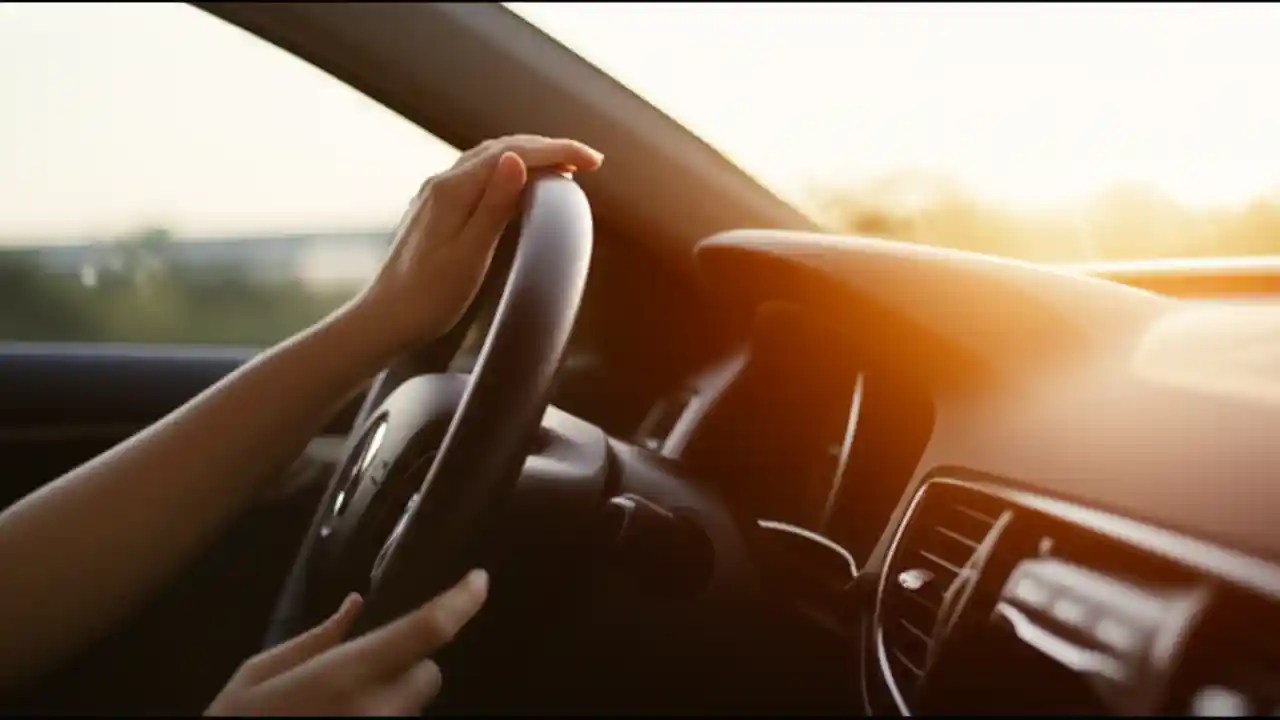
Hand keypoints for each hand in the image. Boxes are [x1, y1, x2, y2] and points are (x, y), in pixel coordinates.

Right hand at [206, 569, 488, 716]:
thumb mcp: (262, 673)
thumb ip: (317, 638)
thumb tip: (355, 604)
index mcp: (347, 674)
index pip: (426, 631)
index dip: (460, 602)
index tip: (479, 580)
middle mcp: (378, 708)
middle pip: (430, 674)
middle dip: (409, 665)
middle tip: (363, 670)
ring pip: (413, 706)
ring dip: (391, 699)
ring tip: (337, 707)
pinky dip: (379, 719)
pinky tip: (340, 719)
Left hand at [354, 135, 603, 356]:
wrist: (384, 320)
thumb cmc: (427, 297)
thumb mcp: (469, 254)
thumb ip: (494, 205)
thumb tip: (517, 160)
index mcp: (453, 191)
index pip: (515, 154)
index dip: (557, 152)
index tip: (594, 160)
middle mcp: (443, 184)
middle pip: (503, 148)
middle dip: (548, 149)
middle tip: (587, 161)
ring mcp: (438, 195)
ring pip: (490, 159)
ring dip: (530, 156)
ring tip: (564, 168)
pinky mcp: (437, 210)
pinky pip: (479, 176)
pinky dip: (510, 172)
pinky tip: (522, 186)